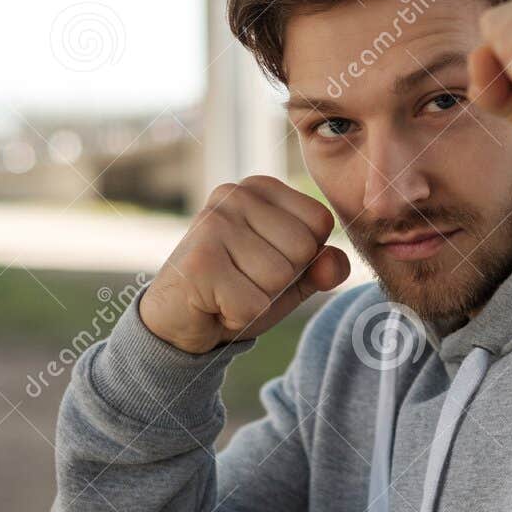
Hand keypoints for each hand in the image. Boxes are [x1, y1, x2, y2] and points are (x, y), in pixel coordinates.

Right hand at [139, 176, 349, 353]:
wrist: (177, 322)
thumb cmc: (239, 290)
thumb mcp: (293, 278)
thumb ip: (324, 267)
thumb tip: (333, 262)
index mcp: (260, 189)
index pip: (320, 221)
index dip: (303, 257)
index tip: (266, 262)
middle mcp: (234, 195)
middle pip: (302, 248)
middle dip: (282, 280)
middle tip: (244, 280)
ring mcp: (213, 224)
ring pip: (279, 278)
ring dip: (259, 300)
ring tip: (229, 291)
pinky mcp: (199, 262)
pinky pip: (253, 304)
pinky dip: (239, 317)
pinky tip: (214, 305)